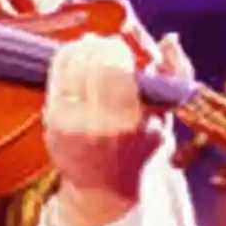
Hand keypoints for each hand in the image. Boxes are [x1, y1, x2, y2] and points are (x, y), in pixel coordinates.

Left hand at [42, 32, 192, 225]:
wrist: (104, 187)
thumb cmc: (141, 148)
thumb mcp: (166, 116)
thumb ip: (176, 74)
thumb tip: (169, 39)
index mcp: (127, 122)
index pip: (112, 69)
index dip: (115, 50)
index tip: (122, 46)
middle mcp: (94, 123)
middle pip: (88, 62)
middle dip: (97, 45)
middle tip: (105, 44)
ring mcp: (68, 123)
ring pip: (69, 65)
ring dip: (80, 49)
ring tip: (92, 48)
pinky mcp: (49, 122)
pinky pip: (54, 76)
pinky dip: (66, 61)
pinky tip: (76, 59)